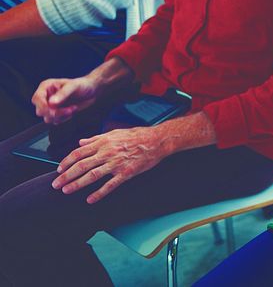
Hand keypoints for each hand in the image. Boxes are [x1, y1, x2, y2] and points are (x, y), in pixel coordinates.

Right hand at [32, 76, 99, 124]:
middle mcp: (46, 97)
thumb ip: (63, 94)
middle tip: (69, 109)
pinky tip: (72, 111)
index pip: (37, 98)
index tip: (54, 108)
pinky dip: (64, 118)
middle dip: (55, 112)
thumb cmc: (82, 85)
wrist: (91, 91)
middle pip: (40, 111)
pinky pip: (55, 121)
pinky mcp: (56, 113)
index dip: (43, 106)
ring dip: (61, 116)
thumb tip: (51, 103)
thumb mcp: (73, 87)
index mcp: (46, 87)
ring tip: (73, 108)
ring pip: (47, 118)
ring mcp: (50, 106)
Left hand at [52, 126, 167, 203]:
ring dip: (77, 184)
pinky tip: (90, 199)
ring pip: (92, 176)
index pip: (79, 153)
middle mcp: (107, 153)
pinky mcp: (126, 173)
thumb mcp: (114, 132)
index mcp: (103, 142)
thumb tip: (81, 142)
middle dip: (66, 175)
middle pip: (82, 165)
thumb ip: (96, 138)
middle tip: (56, 184)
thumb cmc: (136, 135)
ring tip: (66, 191)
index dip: (66, 162)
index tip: (58, 169)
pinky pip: (110, 185)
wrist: (157, 140)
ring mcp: (117, 163)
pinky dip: (99, 193)